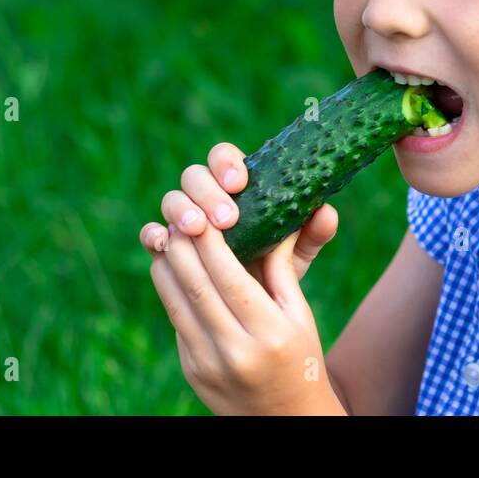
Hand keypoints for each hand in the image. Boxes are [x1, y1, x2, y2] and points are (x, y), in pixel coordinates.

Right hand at [139, 141, 337, 286]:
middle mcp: (208, 200)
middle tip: (227, 218)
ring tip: (199, 229)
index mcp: (240, 190)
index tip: (241, 182)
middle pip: (195, 176)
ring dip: (182, 211)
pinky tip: (163, 244)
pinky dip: (153, 235)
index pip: (225, 159)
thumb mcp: (297, 258)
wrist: (253, 318)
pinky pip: (152, 235)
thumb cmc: (277, 276)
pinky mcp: (167, 249)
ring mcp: (184, 222)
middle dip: (208, 192)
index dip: (227, 164)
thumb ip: (310, 235)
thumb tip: (326, 213)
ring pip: (172, 201)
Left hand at [145, 218, 346, 414]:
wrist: (284, 419)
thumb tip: (273, 221)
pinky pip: (176, 320)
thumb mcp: (300, 316)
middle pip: (196, 285)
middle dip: (183, 244)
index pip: (230, 277)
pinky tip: (174, 268)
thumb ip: (281, 271)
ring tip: (171, 235)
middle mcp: (235, 350)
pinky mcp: (191, 370)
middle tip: (180, 215)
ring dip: (168, 263)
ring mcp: (207, 364)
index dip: (211, 241)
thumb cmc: (300, 359)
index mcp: (269, 333)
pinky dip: (171, 289)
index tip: (205, 213)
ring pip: (176, 301)